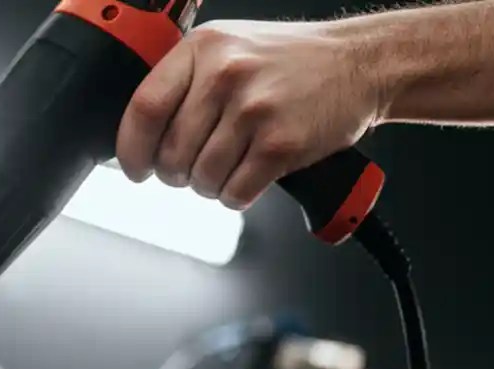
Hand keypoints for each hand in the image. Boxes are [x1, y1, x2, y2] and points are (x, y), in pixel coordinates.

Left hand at [115, 19, 384, 209]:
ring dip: (209, 186)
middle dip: (177, 174)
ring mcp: (254, 109)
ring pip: (201, 178)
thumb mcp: (228, 49)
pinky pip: (235, 192)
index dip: (132, 150)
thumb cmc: (290, 62)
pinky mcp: (281, 143)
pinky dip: (236, 195)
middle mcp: (225, 75)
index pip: (144, 109)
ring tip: (230, 166)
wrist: (361, 62)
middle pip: (170, 153)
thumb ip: (184, 82)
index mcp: (202, 49)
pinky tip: (250, 176)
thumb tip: (139, 136)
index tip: (136, 169)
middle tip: (195, 168)